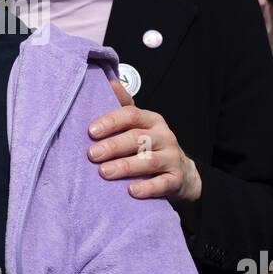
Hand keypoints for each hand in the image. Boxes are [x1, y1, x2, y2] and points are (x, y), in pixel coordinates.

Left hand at [87, 80, 201, 203]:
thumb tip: (108, 82)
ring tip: (104, 172)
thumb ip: (123, 107)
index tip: (90, 131)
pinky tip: (131, 192)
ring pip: (148, 160)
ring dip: (125, 166)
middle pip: (137, 138)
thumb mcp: (139, 126)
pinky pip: (163, 184)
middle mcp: (164, 136)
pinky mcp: (176, 179)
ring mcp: (172, 158)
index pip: (131, 115)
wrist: (182, 173)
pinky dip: (147, 188)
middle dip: (113, 146)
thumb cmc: (150, 146)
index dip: (111, 121)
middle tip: (91, 154)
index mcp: (152, 120)